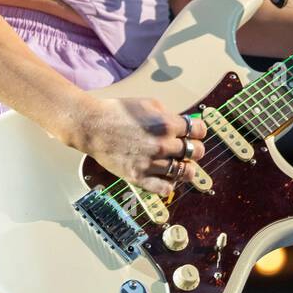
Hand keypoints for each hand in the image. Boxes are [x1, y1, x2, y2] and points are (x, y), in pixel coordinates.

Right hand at [73, 94, 206, 196]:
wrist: (93, 126)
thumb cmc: (120, 112)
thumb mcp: (150, 104)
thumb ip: (170, 115)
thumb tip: (186, 125)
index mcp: (167, 124)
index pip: (199, 131)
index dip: (199, 131)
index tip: (195, 133)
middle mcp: (162, 144)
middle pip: (197, 152)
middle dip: (196, 149)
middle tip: (188, 149)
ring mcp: (151, 163)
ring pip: (185, 172)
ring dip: (187, 168)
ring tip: (180, 164)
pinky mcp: (139, 177)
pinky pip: (165, 188)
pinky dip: (171, 184)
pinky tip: (167, 176)